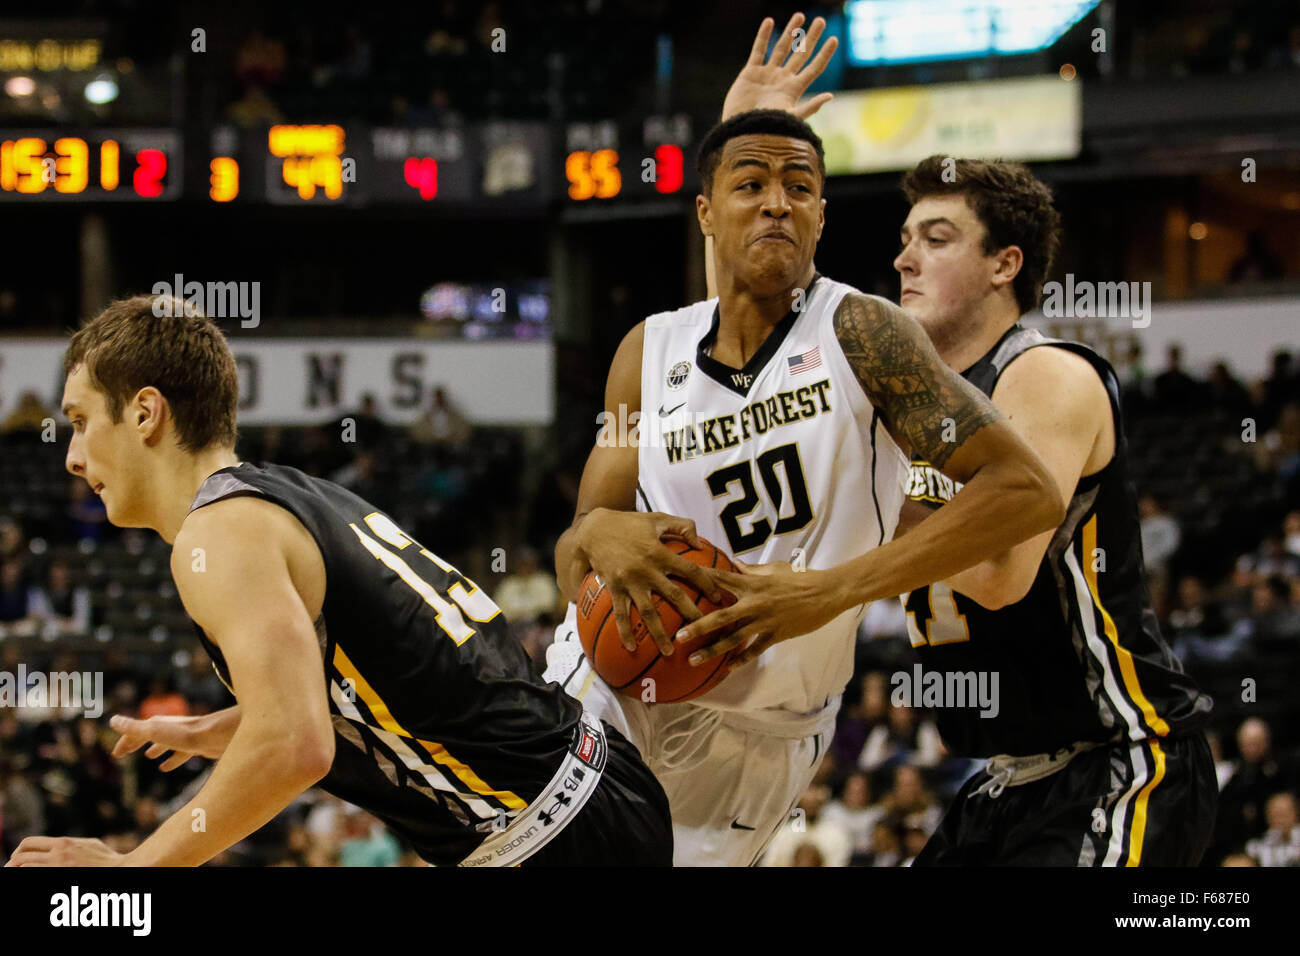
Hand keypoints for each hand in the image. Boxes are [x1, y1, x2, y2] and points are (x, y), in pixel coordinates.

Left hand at [5, 836, 123, 866]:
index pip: (29, 843)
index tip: (17, 857)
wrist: (120, 868)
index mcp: (63, 842)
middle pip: (21, 856)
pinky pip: (33, 875)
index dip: (19, 851)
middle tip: (11, 868)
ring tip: (18, 873)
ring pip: (23, 868)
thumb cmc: (107, 859)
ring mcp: (57, 867)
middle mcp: (57, 854)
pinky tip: (29, 877)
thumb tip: (59, 845)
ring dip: (18, 871)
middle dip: (12, 863)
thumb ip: (72, 843)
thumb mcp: (89, 844)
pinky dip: (28, 875)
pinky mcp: (59, 876)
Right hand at [110, 713, 218, 767]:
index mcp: (157, 724)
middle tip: (124, 753)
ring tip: (148, 756)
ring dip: (155, 748)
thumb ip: (133, 727)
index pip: (135, 732)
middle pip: (148, 735)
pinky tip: (165, 767)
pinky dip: (171, 760)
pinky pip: (179, 754)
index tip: (116, 754)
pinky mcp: (195, 746)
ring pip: (165, 743)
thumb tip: (112, 720)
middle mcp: (169, 728)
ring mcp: (183, 738)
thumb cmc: (184, 734)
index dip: (124, 742)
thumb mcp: (153, 731)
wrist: (216, 736)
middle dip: (135, 743)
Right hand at [576, 509, 726, 655]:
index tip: (718, 598)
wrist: (594, 528)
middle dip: (691, 614)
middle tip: (705, 631)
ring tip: (669, 652)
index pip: (690, 570)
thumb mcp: (658, 518)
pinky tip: (631, 647)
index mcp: (660, 552)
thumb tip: (700, 543)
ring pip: (648, 612)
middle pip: (674, 596)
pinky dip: (625, 632)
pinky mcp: (614, 588)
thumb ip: (682, 526)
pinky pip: (620, 614)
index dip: (707, 584)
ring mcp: (629, 582)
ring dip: (659, 634)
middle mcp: (646, 570)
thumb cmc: (629, 523)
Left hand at [675, 560, 847, 666]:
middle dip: (698, 626)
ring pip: (734, 639)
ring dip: (712, 650)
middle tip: (678, 636)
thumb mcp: (774, 568)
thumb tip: (734, 564)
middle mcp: (755, 603)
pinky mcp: (776, 635)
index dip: (698, 580)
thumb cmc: (800, 577)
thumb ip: (752, 569)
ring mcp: (765, 621)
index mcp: (752, 583)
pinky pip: (755, 650)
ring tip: (693, 660)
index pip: (720, 579)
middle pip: (721, 616)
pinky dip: (741, 660)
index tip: (678, 582)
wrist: (826, 593)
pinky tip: (727, 670)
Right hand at [722, 13, 838, 121]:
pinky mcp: (750, 73)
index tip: (834, 39)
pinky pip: (758, 50)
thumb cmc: (766, 128)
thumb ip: (810, 107)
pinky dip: (763, 36)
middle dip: (811, 37)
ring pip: (781, 48)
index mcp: (794, 89)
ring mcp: (767, 75)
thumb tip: (830, 96)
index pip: (814, 68)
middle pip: (800, 54)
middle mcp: (782, 79)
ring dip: (790, 31)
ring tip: (800, 15)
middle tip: (821, 21)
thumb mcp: (790, 118)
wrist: (741, 131)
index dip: (824, 54)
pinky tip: (769, 21)